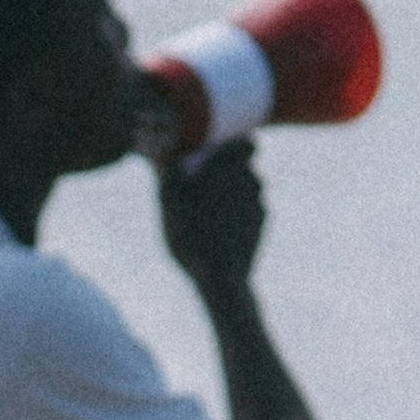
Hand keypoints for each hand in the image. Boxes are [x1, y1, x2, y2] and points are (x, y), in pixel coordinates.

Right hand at [149, 131, 273, 303]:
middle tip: (205, 180)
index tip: (221, 147)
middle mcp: (251, 179)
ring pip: (249, 187)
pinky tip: (220, 226)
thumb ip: (166, 169)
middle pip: (245, 165)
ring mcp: (260, 202)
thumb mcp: (168, 201)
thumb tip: (157, 145)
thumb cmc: (191, 234)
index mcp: (230, 166)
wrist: (221, 277)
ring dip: (234, 191)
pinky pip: (251, 209)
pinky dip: (239, 212)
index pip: (247, 142)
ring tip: (210, 207)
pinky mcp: (262, 223)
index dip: (237, 143)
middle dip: (229, 169)